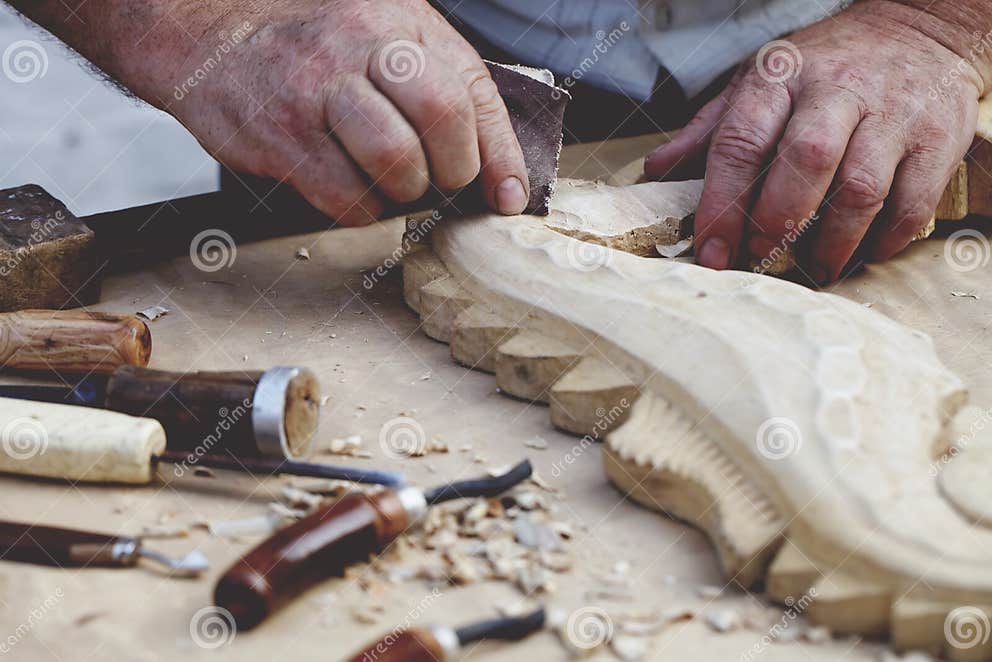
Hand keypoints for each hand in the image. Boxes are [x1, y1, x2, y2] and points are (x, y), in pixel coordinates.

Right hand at [167, 0, 528, 224]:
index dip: (497, 156)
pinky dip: (360, 209)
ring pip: (394, 162)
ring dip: (403, 191)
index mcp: (398, 24)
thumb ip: (456, 98)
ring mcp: (314, 90)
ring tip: (387, 178)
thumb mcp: (396, 44)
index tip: (504, 196)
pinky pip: (345, 198)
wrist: (215, 37)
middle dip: (452, 169)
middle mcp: (358, 47)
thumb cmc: (321, 48)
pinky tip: (347, 184)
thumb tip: (507, 188)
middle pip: (442, 117)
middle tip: (435, 177)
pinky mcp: (279, 137)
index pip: (471, 92)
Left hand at [644, 0, 984, 281]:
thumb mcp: (759, 81)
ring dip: (832, 241)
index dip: (722, 203)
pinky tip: (864, 252)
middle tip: (760, 257)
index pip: (741, 141)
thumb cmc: (824, 66)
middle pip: (806, 161)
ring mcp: (893, 114)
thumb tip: (656, 170)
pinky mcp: (938, 138)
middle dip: (777, 220)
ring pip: (861, 188)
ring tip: (813, 268)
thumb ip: (710, 129)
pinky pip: (912, 201)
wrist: (919, 30)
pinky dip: (886, 238)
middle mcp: (837, 92)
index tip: (711, 250)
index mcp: (780, 79)